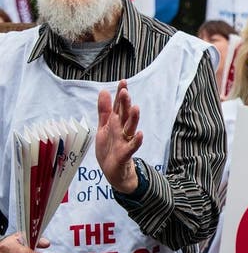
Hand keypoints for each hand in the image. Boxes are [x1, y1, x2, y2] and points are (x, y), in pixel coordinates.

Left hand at [96, 80, 141, 194]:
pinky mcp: (125, 154)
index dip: (121, 95)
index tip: (123, 81)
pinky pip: (132, 147)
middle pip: (125, 115)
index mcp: (116, 123)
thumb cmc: (109, 148)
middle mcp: (122, 130)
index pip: (120, 106)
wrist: (113, 171)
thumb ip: (104, 110)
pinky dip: (136, 141)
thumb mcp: (103, 127)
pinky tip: (140, 134)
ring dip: (133, 119)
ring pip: (130, 128)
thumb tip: (104, 91)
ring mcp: (125, 141)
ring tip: (135, 108)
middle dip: (125, 104)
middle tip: (125, 92)